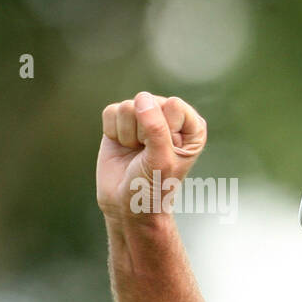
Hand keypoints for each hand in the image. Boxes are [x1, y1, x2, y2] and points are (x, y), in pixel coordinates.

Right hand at [97, 92, 206, 223]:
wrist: (127, 203)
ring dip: (127, 134)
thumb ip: (156, 129)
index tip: (164, 152)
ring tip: (136, 152)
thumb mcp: (161, 161)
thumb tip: (142, 98)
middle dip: (142, 132)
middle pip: (147, 102)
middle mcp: (169, 117)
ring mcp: (144, 117)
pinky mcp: (121, 120)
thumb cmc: (153, 186)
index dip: (164, 128)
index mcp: (191, 126)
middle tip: (147, 154)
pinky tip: (123, 147)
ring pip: (127, 107)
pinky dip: (113, 132)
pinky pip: (110, 112)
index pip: (174, 105)